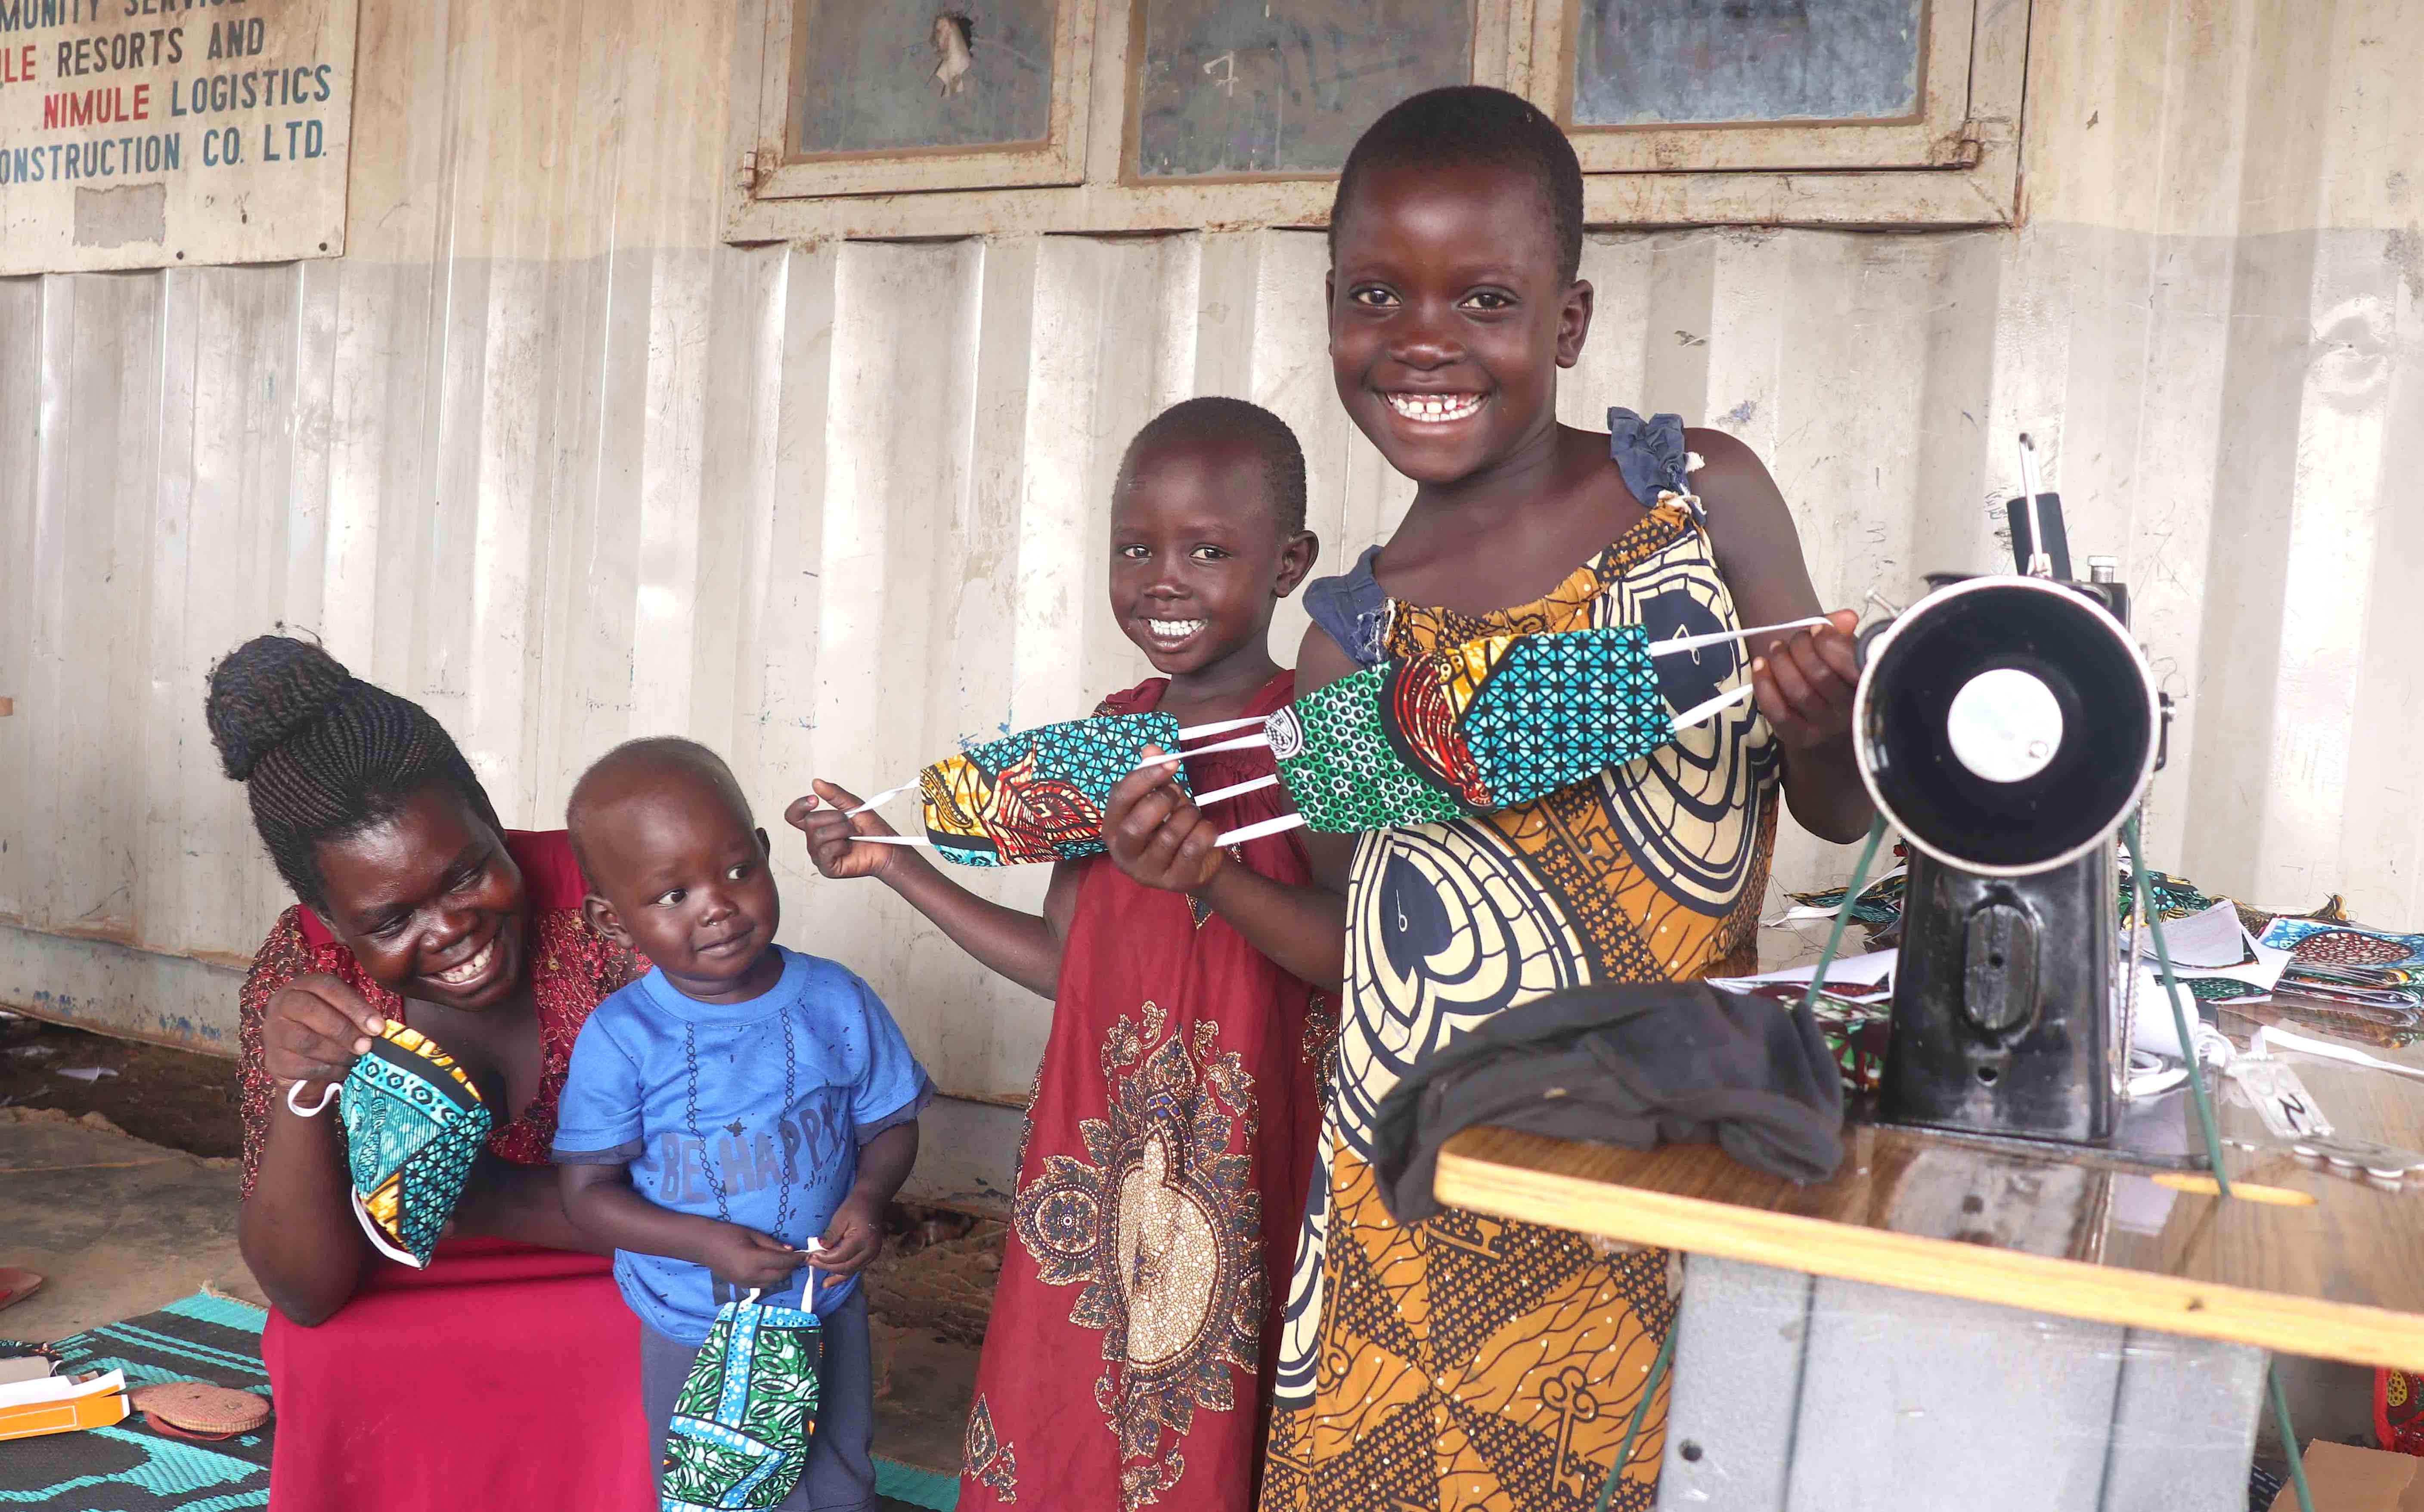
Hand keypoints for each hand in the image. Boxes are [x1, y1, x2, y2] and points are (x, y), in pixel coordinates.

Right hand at [262, 974, 386, 1107]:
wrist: (299, 1061)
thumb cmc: (327, 1030)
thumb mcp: (341, 1013)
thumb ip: (356, 1015)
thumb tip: (377, 1029)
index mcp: (304, 986)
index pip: (328, 987)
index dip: (355, 1006)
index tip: (377, 1026)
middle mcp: (283, 1004)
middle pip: (312, 1012)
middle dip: (344, 1031)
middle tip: (366, 1046)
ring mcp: (274, 1032)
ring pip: (307, 1041)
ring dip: (338, 1053)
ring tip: (355, 1059)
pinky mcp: (274, 1059)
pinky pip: (303, 1065)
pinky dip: (328, 1070)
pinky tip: (341, 1070)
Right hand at [697, 1223, 805, 1289]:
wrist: (702, 1244)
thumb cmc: (727, 1233)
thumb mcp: (753, 1234)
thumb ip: (773, 1244)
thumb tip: (791, 1250)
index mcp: (754, 1261)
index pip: (783, 1263)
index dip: (797, 1259)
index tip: (807, 1254)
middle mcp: (751, 1277)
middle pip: (780, 1275)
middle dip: (791, 1267)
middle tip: (798, 1256)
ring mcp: (745, 1284)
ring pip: (772, 1283)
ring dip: (782, 1273)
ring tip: (786, 1261)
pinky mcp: (740, 1286)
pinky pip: (762, 1285)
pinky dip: (771, 1278)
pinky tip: (772, 1267)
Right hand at [788, 781, 902, 881]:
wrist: (886, 848)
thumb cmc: (871, 830)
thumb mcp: (854, 805)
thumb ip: (834, 794)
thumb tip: (816, 782)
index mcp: (818, 826)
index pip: (794, 816)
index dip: (799, 806)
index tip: (814, 800)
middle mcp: (815, 841)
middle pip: (811, 821)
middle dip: (836, 818)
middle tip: (851, 824)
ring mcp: (819, 856)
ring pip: (819, 835)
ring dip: (842, 830)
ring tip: (853, 835)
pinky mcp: (827, 868)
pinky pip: (826, 851)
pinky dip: (841, 845)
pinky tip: (849, 847)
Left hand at [807, 1197, 884, 1278]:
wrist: (871, 1202)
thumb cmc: (855, 1207)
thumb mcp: (840, 1218)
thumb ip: (831, 1235)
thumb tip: (819, 1248)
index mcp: (863, 1239)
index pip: (840, 1256)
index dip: (824, 1258)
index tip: (810, 1255)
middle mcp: (870, 1251)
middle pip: (845, 1266)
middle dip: (826, 1266)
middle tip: (810, 1262)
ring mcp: (872, 1255)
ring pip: (850, 1271)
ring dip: (833, 1273)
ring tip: (819, 1278)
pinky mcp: (870, 1257)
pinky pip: (854, 1269)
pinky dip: (842, 1276)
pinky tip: (830, 1282)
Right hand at [1105, 749, 1226, 895]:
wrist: (1197, 865)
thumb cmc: (1170, 827)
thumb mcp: (1161, 800)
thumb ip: (1153, 775)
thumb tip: (1151, 749)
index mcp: (1113, 828)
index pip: (1119, 798)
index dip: (1145, 776)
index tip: (1171, 763)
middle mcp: (1124, 853)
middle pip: (1136, 825)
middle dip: (1164, 801)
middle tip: (1178, 793)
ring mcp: (1148, 871)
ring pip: (1169, 836)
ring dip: (1188, 815)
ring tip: (1192, 813)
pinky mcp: (1174, 881)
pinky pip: (1193, 848)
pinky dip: (1205, 831)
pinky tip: (1205, 829)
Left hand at [1751, 609, 1859, 752]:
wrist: (1831, 737)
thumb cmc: (1838, 687)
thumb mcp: (1846, 657)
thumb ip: (1843, 634)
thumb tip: (1846, 617)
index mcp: (1867, 686)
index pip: (1849, 661)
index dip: (1827, 639)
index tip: (1815, 628)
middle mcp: (1850, 711)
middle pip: (1819, 674)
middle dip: (1799, 647)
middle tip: (1793, 640)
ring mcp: (1825, 728)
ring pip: (1798, 691)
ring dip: (1780, 663)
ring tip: (1776, 649)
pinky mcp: (1800, 739)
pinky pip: (1778, 712)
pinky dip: (1764, 685)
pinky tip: (1760, 667)